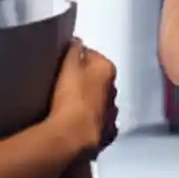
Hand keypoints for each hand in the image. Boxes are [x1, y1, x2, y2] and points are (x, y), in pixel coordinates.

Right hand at [48, 38, 118, 157]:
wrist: (73, 136)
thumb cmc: (70, 97)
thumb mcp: (68, 67)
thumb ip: (74, 50)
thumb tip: (78, 41)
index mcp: (107, 70)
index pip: (92, 55)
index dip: (77, 57)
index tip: (63, 64)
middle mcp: (115, 89)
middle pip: (98, 79)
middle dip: (85, 79)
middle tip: (64, 84)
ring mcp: (112, 113)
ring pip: (100, 100)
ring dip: (90, 100)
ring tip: (70, 105)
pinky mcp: (108, 133)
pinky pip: (99, 122)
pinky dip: (92, 121)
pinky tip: (79, 123)